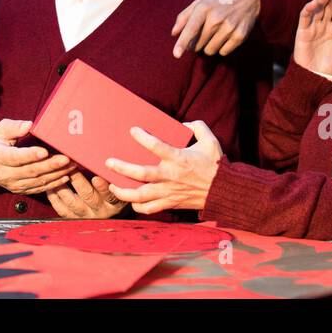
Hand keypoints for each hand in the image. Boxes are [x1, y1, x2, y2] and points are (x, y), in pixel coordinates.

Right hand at [0, 118, 77, 193]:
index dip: (30, 155)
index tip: (44, 151)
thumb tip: (29, 125)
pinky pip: (39, 189)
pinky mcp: (21, 190)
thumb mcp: (0, 130)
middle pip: (30, 171)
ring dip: (56, 174)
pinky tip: (65, 177)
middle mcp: (5, 174)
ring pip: (37, 181)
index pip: (15, 157)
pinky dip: (53, 184)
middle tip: (66, 159)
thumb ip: (14, 127)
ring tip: (71, 166)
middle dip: (50, 165)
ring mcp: (13, 184)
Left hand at [47, 172, 126, 218]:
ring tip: (57, 173)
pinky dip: (54, 197)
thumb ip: (109, 173)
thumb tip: (99, 155)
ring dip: (63, 187)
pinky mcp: (73, 218)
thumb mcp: (114, 183)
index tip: (96, 178)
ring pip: (72, 203)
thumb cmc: (109, 188)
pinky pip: (62, 209)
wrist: (104, 209)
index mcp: (113, 202)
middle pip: (89, 197)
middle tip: (70, 167)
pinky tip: (50, 186)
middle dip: (78, 180)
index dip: (103, 187)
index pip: (110, 195)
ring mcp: (86, 215)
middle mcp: (100, 210)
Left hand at [106, 121, 222, 214]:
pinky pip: (149, 208)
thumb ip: (198, 127)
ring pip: (140, 196)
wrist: (223, 192)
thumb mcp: (210, 141)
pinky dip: (137, 206)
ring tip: (113, 185)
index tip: (133, 130)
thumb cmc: (215, 165)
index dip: (143, 138)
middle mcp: (170, 176)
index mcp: (179, 158)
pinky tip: (131, 200)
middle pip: (141, 174)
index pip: (157, 146)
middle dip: (122, 168)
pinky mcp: (170, 203)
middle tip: (109, 162)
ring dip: (123, 191)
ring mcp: (169, 192)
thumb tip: (184, 124)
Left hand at [171, 0, 259, 56]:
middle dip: (196, 44)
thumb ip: (184, 16)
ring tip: (215, 34)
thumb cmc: (218, 1)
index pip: (191, 28)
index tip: (176, 55)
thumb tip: (173, 33)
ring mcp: (229, 27)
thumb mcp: (200, 2)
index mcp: (204, 7)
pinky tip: (225, 36)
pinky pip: (223, 52)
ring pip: (210, 51)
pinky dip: (222, 48)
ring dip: (208, 47)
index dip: (182, 43)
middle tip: (202, 34)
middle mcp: (217, 17)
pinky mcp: (240, 35)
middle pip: (198, 44)